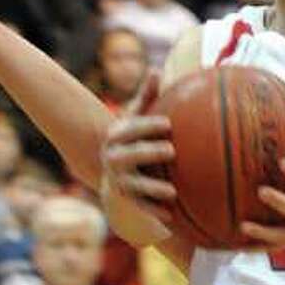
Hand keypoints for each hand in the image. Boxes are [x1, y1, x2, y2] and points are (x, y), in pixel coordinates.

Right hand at [100, 70, 177, 214]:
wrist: (114, 173)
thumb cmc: (132, 139)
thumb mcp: (135, 118)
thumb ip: (146, 96)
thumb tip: (157, 69)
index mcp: (116, 136)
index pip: (130, 129)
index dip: (147, 126)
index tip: (168, 124)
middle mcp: (113, 159)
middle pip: (130, 156)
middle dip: (149, 153)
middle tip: (171, 150)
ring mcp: (118, 180)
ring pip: (134, 186)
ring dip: (152, 189)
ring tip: (172, 192)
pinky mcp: (126, 199)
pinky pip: (140, 207)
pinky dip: (154, 212)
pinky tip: (170, 215)